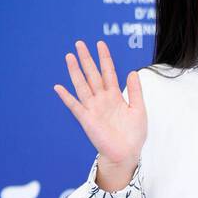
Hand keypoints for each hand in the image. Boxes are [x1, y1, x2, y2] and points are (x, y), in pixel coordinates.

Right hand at [53, 39, 147, 170]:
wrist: (126, 154)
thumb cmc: (133, 135)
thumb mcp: (139, 110)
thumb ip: (135, 91)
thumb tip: (132, 71)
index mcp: (115, 96)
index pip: (108, 72)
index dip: (104, 58)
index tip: (100, 44)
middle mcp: (102, 99)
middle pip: (92, 75)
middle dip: (86, 59)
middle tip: (79, 43)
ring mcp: (93, 108)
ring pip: (82, 86)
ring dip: (75, 72)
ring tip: (69, 56)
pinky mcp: (87, 120)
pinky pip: (75, 106)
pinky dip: (66, 97)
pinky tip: (59, 87)